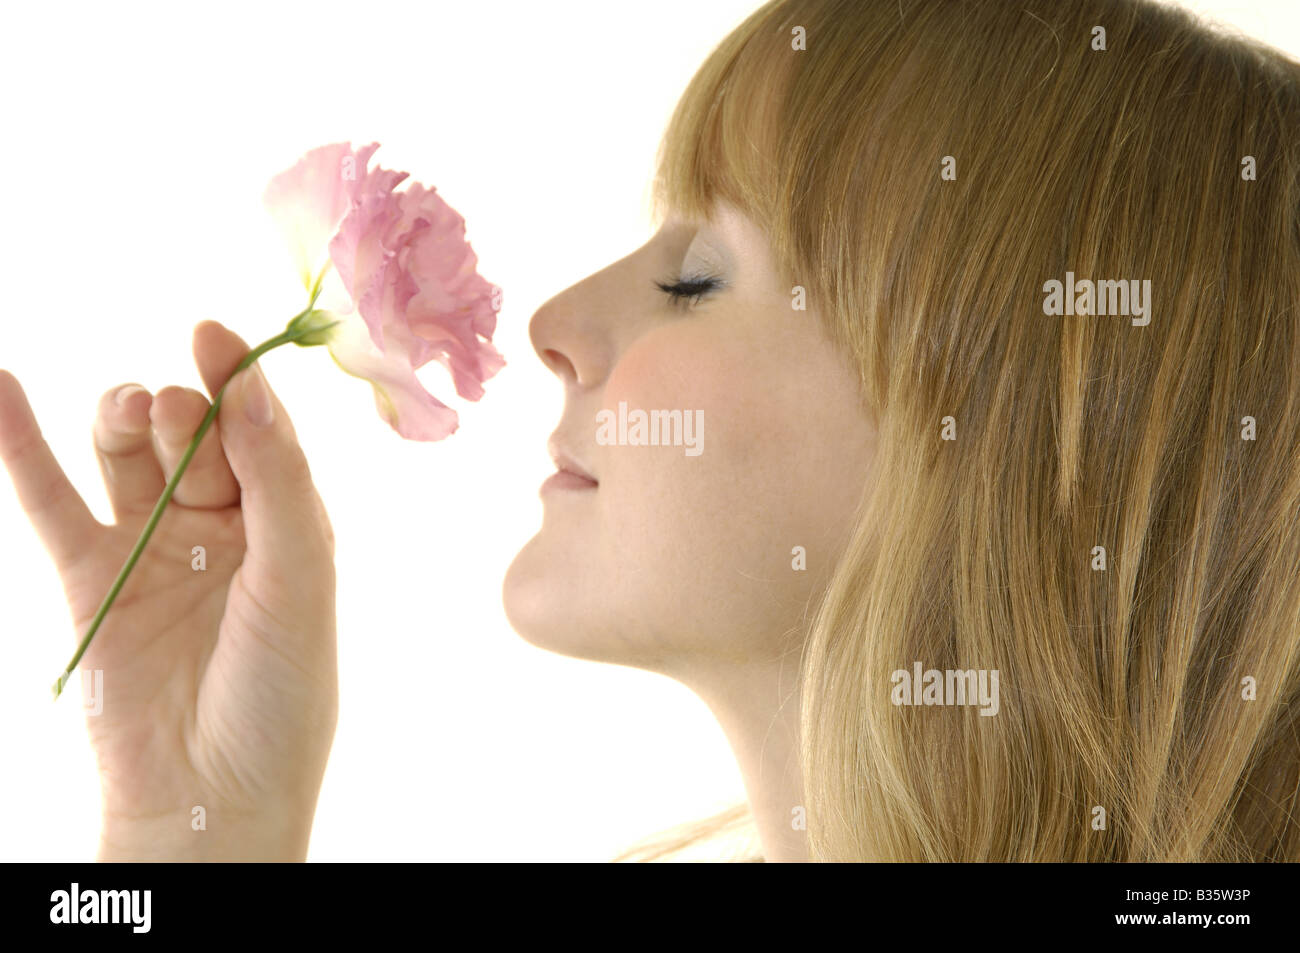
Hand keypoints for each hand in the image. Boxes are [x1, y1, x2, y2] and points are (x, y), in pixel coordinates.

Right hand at [0, 321, 337, 859]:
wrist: (210, 795)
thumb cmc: (280, 692)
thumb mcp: (297, 579)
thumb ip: (276, 482)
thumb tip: (249, 387)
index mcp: (287, 526)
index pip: (262, 435)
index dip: (239, 381)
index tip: (212, 332)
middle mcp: (224, 530)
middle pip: (195, 438)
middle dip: (186, 414)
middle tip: (176, 415)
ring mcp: (153, 551)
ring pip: (129, 458)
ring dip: (124, 420)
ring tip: (129, 413)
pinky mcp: (90, 580)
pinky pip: (52, 502)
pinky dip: (22, 447)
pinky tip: (2, 388)